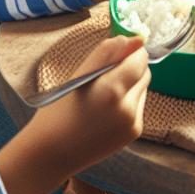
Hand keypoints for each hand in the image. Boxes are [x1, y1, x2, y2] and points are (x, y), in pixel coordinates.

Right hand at [31, 35, 150, 168]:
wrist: (50, 154)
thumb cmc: (58, 112)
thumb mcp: (79, 75)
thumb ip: (108, 52)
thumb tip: (136, 38)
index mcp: (112, 89)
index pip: (140, 58)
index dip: (130, 53)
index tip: (116, 56)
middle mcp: (127, 107)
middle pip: (144, 72)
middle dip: (130, 70)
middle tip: (104, 78)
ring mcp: (133, 122)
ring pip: (143, 88)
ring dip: (130, 86)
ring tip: (103, 98)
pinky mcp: (134, 133)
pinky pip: (139, 106)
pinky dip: (128, 103)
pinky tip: (106, 112)